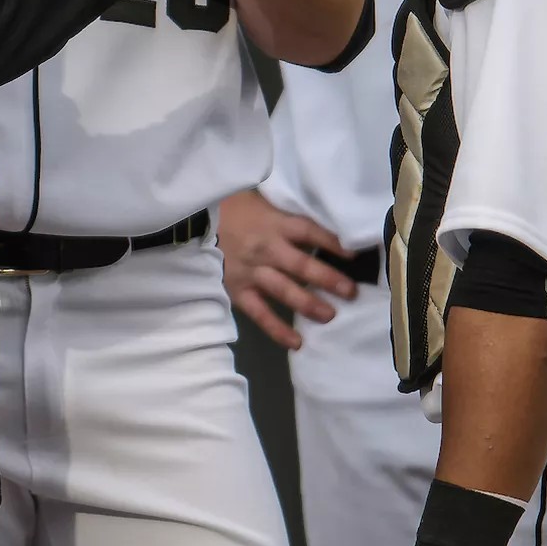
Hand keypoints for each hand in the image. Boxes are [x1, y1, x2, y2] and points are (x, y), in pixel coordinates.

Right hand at [218, 189, 360, 350]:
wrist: (192, 220)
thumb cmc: (233, 208)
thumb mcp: (263, 202)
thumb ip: (287, 214)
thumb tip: (324, 220)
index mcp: (274, 223)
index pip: (310, 232)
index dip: (333, 244)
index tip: (355, 255)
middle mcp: (266, 248)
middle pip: (301, 265)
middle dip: (328, 279)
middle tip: (351, 293)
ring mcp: (251, 271)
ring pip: (284, 290)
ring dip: (308, 304)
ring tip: (330, 316)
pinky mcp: (238, 289)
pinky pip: (259, 312)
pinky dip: (277, 329)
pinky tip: (296, 343)